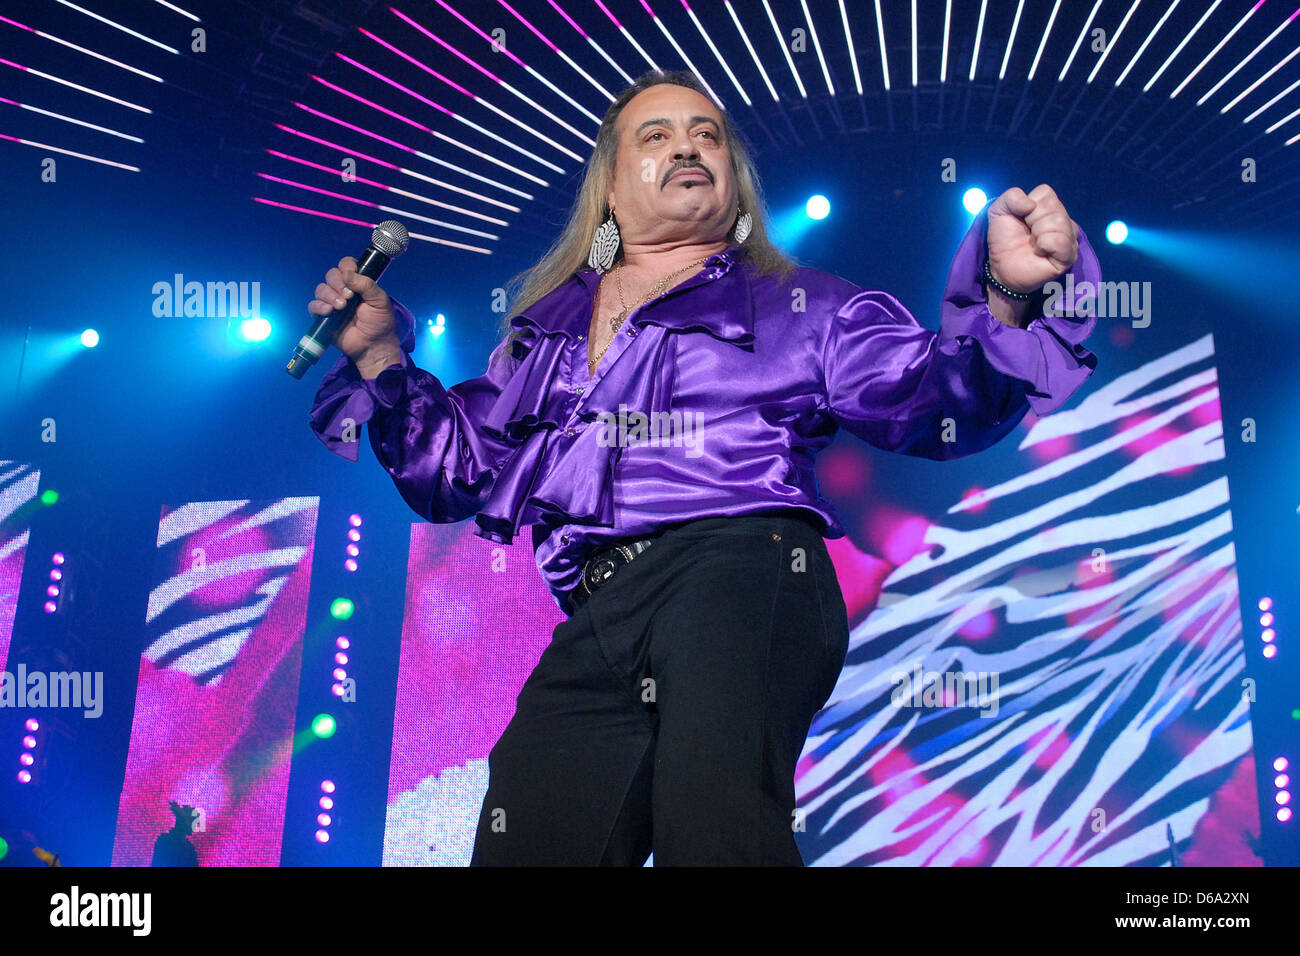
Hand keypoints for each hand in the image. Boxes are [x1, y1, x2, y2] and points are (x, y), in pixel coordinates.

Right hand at [309, 256, 401, 371]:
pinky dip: (319, 306)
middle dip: (337, 283)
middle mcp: (343, 290)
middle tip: (349, 296)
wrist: (373, 345)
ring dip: (330, 295)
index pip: (346, 265)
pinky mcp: (324, 316)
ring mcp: (332, 302)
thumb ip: (367, 285)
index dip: (346, 266)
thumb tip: (348, 274)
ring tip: (341, 306)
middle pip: (331, 275)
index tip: (350, 275)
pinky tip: (329, 311)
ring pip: (321, 289)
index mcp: (357, 283)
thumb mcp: (380, 301)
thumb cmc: (379, 322)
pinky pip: (313, 306)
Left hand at [985, 184, 1079, 293]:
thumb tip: (1030, 204)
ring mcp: (1069, 237)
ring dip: (1038, 234)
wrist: (1001, 268)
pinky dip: (1045, 245)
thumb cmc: (1004, 240)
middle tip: (1028, 235)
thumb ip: (1011, 197)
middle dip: (1032, 221)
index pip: (1046, 192)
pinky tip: (1040, 252)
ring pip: (1059, 222)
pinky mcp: (1069, 255)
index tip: (1023, 220)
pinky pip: (1061, 241)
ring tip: (1034, 244)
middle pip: (1053, 207)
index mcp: (1050, 206)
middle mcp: (1063, 219)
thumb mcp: (999, 211)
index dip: (1028, 206)